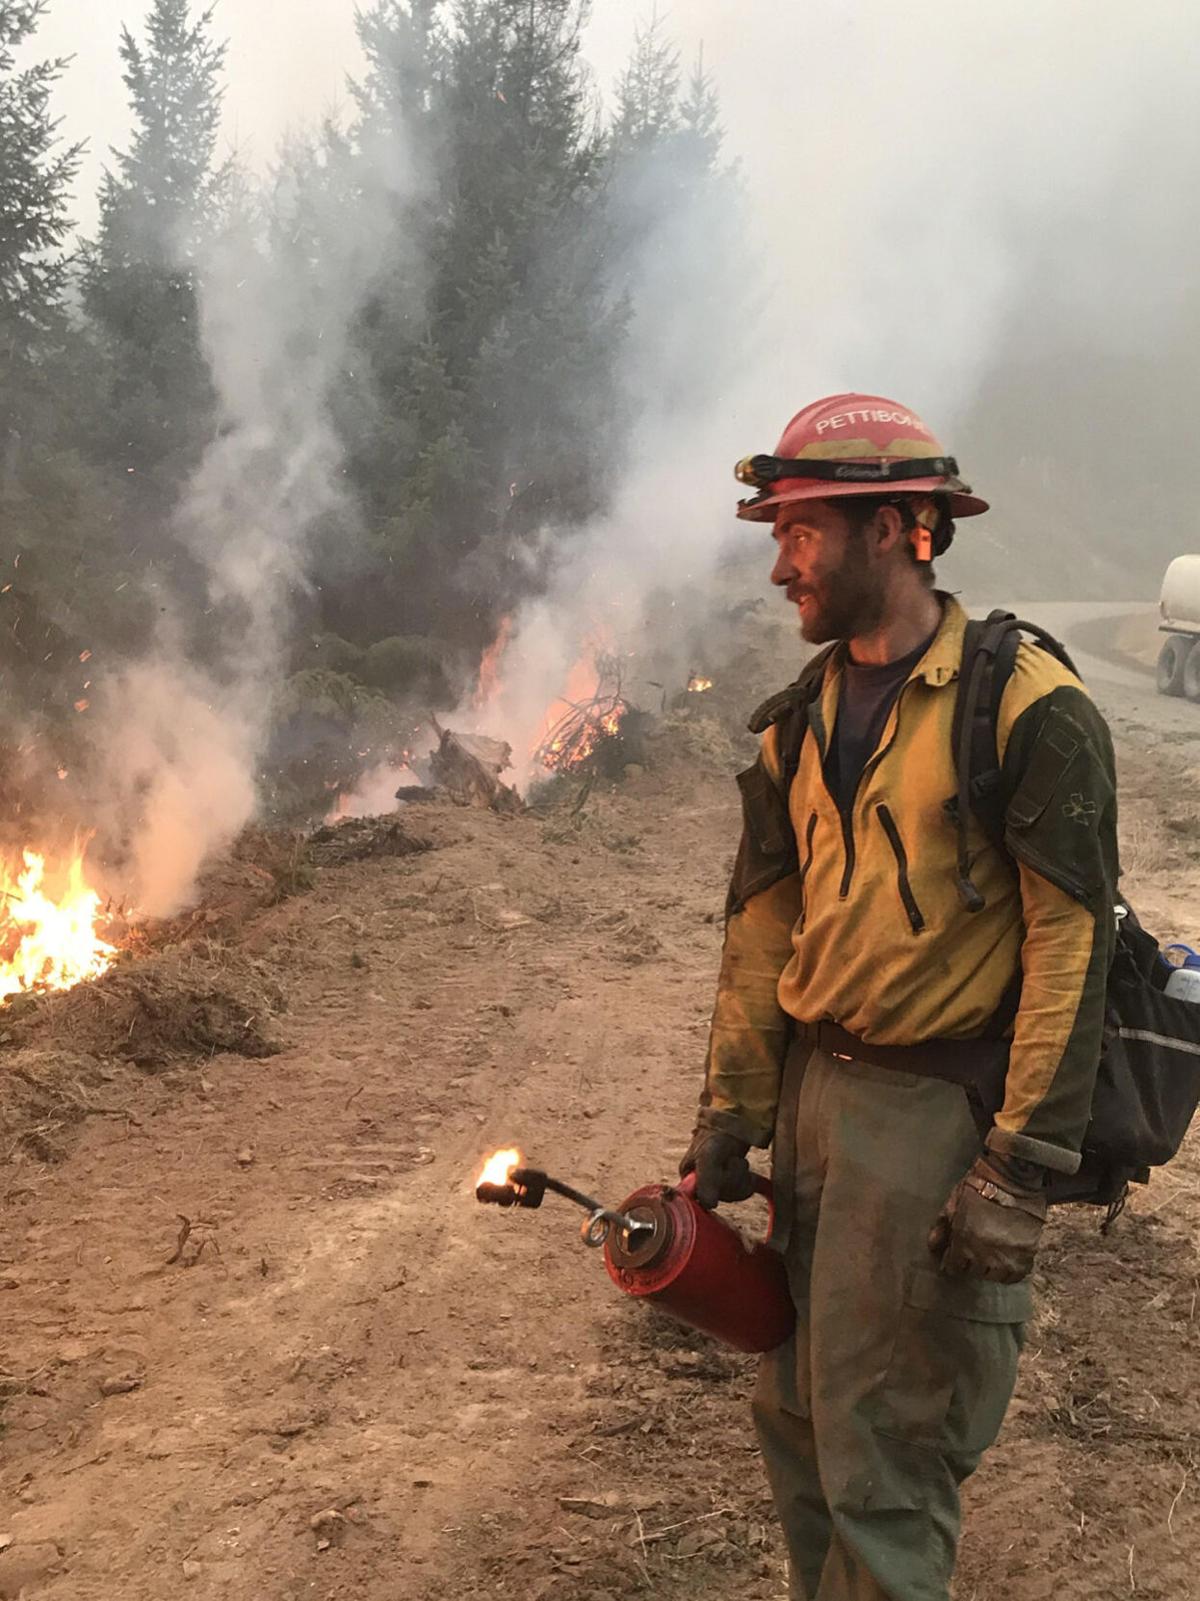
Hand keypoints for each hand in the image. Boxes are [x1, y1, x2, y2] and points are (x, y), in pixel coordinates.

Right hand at [679, 1127, 754, 1209]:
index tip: (721, 1173)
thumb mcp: (708, 1156)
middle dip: (732, 1180)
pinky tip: (747, 1172)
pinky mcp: (732, 1183)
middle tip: (732, 1161)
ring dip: (741, 1178)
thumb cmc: (717, 1135)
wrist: (736, 1121)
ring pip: (733, 1196)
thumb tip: (709, 1205)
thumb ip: (706, 1179)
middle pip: (721, 1197)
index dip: (716, 1190)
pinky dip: (749, 1182)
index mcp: (688, 1178)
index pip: (702, 1199)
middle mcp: (701, 1184)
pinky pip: (743, 1193)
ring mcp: (718, 1184)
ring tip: (738, 1161)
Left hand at [928, 1153, 1047, 1281]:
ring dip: (989, 1267)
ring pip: (994, 1276)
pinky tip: (1005, 1258)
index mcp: (964, 1241)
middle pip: (973, 1272)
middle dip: (970, 1262)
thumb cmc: (978, 1187)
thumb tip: (933, 1246)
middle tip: (973, 1250)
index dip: (952, 1261)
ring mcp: (1007, 1258)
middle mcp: (985, 1255)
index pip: (954, 1267)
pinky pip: (1014, 1276)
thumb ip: (941, 1227)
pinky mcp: (1027, 1256)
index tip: (954, 1255)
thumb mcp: (953, 1203)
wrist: (1012, 1179)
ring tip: (990, 1254)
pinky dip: (1008, 1271)